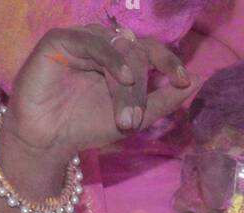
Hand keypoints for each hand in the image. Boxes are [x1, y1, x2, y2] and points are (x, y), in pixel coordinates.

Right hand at [0, 25, 191, 198]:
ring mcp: (81, 40)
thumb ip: (162, 101)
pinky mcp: (60, 40)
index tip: (183, 80)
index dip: (168, 61)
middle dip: (139, 89)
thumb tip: (195, 81)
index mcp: (117, 58)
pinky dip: (111, 58)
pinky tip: (122, 78)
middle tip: (132, 120)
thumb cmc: (86, 127)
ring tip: (124, 114)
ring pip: (116, 48)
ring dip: (126, 82)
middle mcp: (101, 44)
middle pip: (134, 51)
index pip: (148, 49)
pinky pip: (93, 41)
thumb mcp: (133, 117)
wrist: (49, 141)